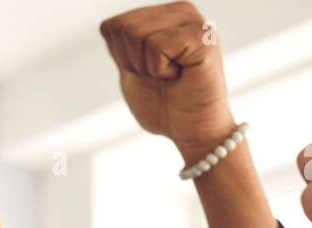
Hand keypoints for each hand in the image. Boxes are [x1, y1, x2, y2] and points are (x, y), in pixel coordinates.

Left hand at [100, 2, 234, 159]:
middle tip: (160, 76)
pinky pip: (156, 46)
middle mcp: (180, 11)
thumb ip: (122, 43)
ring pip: (136, 34)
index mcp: (162, 16)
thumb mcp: (132, 68)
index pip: (112, 26)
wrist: (191, 131)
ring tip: (171, 75)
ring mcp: (194, 21)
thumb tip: (107, 25)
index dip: (121, 58)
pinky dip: (160, 70)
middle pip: (122, 27)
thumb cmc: (164, 105)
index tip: (147, 72)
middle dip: (133, 61)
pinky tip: (180, 75)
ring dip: (147, 66)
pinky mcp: (203, 36)